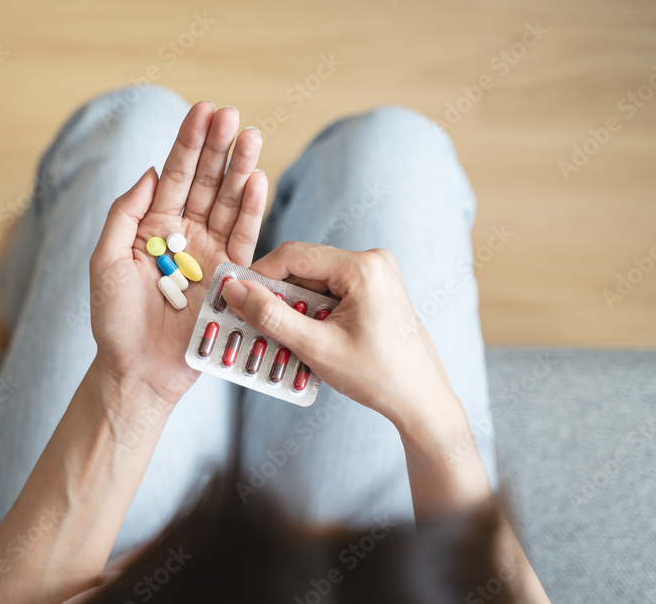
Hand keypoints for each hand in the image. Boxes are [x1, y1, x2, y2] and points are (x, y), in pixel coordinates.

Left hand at [89, 102, 267, 403]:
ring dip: (240, 169)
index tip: (203, 110)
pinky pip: (243, 238)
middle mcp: (185, 234)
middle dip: (217, 147)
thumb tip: (151, 172)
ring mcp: (210, 254)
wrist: (138, 368)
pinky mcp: (231, 278)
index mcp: (153, 226)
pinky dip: (250, 209)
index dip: (188, 143)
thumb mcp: (105, 260)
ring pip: (227, 203)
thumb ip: (125, 214)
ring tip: (251, 136)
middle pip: (205, 182)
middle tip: (231, 114)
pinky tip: (256, 179)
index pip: (174, 175)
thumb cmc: (114, 319)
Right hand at [220, 242, 464, 430]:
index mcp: (362, 267)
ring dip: (293, 307)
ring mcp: (376, 275)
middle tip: (252, 322)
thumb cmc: (378, 375)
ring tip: (279, 337)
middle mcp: (371, 262)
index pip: (293, 255)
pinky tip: (304, 337)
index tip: (234, 298)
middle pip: (304, 268)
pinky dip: (312, 312)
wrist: (421, 400)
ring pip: (315, 281)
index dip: (258, 275)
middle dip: (276, 295)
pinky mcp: (375, 289)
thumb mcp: (316, 347)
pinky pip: (331, 292)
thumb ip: (271, 316)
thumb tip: (234, 290)